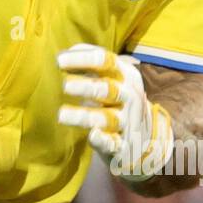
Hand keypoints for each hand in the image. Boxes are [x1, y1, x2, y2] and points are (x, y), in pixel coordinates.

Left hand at [58, 44, 173, 183]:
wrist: (144, 138)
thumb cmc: (116, 100)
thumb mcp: (111, 77)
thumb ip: (89, 65)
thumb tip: (61, 57)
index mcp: (125, 75)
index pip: (105, 60)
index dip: (82, 59)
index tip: (59, 61)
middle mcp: (129, 96)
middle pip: (107, 88)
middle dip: (86, 86)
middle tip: (65, 86)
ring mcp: (127, 122)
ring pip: (106, 117)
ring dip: (84, 115)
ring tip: (61, 115)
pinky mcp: (121, 146)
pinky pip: (112, 143)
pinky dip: (102, 140)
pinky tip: (93, 135)